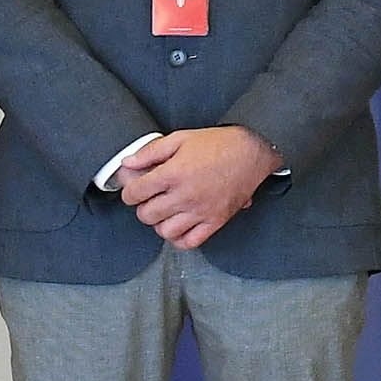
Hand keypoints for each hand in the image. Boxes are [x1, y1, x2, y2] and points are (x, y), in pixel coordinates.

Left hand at [119, 127, 278, 247]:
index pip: (135, 193)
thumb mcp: (180, 138)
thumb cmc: (219, 144)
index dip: (129, 191)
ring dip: (160, 223)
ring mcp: (201, 211)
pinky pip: (189, 242)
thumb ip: (150, 152)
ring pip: (165, 231)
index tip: (134, 189)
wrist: (252, 152)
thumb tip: (128, 164)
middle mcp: (185, 195)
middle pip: (146, 215)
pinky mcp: (215, 221)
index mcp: (174, 173)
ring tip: (166, 212)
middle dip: (143, 206)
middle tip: (150, 199)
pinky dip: (179, 238)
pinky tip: (180, 225)